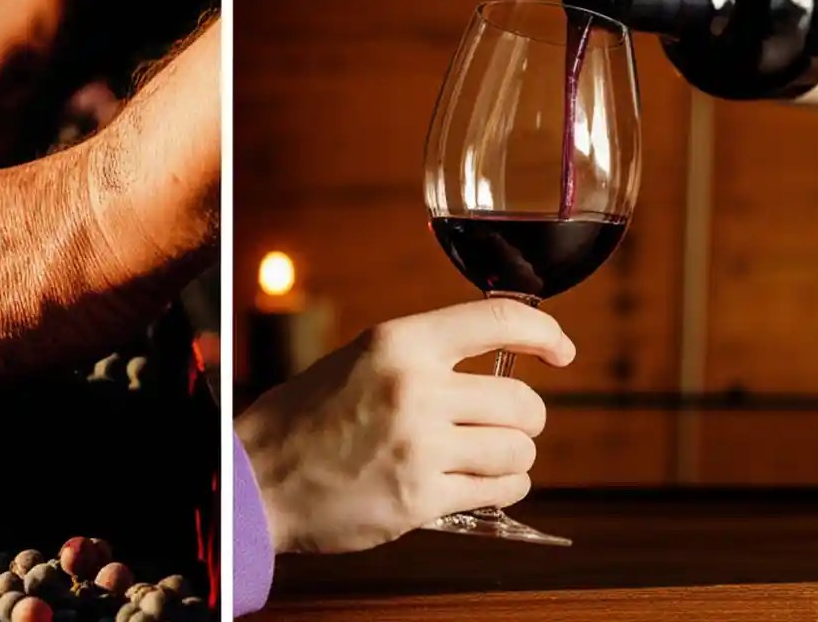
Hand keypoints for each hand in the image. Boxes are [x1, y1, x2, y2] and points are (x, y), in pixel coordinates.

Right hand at [235, 299, 574, 554]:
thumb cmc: (304, 419)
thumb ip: (423, 358)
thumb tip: (495, 361)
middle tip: (504, 425)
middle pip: (523, 401)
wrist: (256, 479)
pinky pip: (499, 492)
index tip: (561, 350)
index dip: (544, 334)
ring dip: (512, 458)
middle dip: (525, 417)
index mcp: (398, 344)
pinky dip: (501, 489)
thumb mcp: (359, 361)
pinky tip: (477, 485)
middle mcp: (415, 389)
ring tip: (484, 460)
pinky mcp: (420, 498)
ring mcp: (419, 447)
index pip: (498, 320)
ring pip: (519, 450)